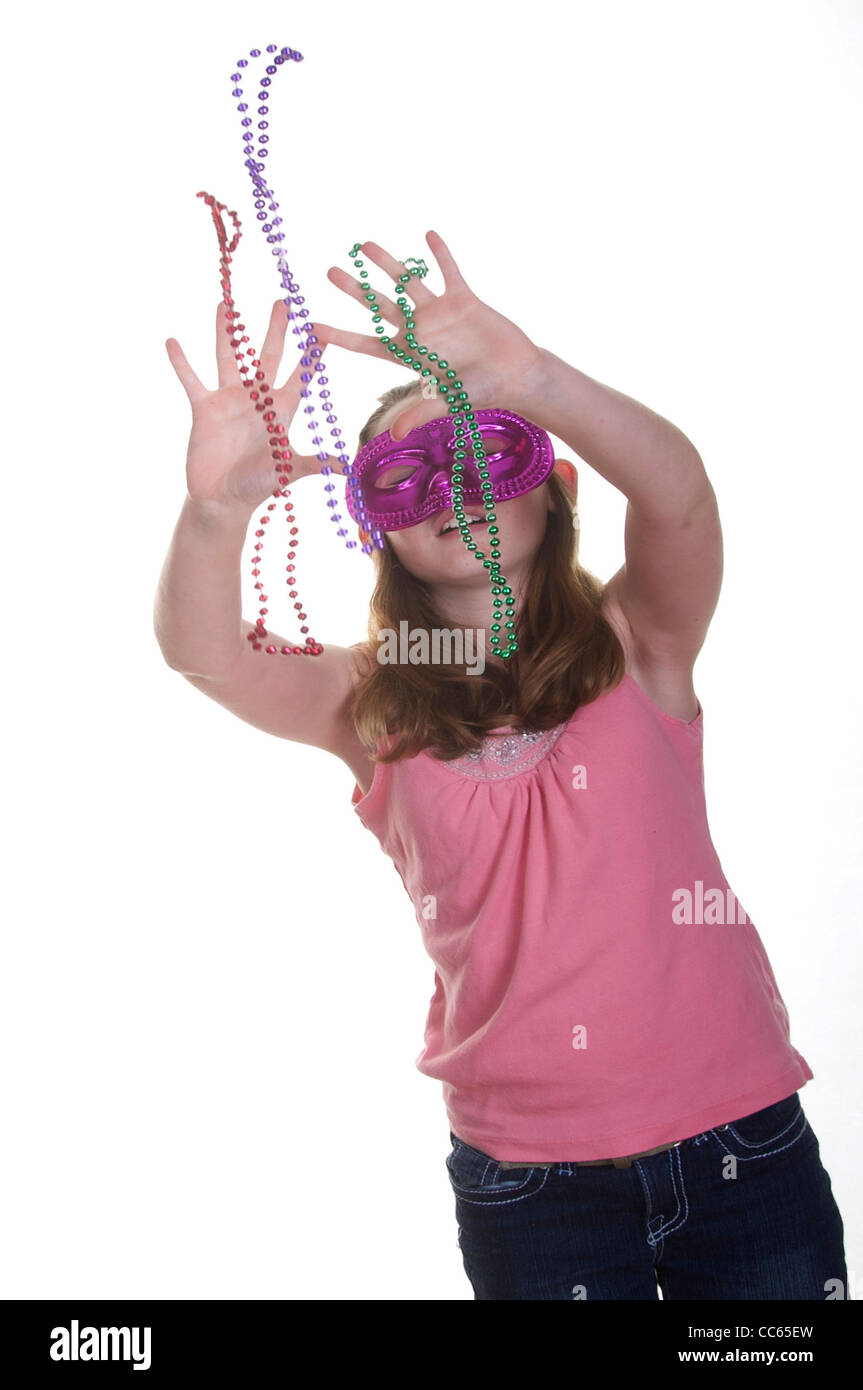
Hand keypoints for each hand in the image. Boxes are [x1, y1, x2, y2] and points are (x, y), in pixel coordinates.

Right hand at [165, 300, 339, 511]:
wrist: (223, 499)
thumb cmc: (258, 485)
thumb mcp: (290, 470)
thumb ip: (318, 463)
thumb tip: (352, 466)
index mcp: (281, 411)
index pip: (300, 377)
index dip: (311, 356)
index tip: (321, 330)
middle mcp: (256, 399)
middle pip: (267, 357)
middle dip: (275, 330)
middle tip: (283, 302)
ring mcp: (229, 401)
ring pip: (229, 358)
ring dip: (226, 332)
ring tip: (225, 304)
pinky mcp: (204, 409)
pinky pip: (191, 380)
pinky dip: (181, 362)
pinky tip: (172, 341)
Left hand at [313, 230, 544, 442]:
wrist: (516, 376)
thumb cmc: (483, 393)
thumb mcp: (450, 400)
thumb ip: (422, 410)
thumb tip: (394, 435)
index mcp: (411, 355)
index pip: (368, 345)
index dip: (342, 336)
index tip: (313, 328)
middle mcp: (421, 331)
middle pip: (380, 307)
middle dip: (355, 289)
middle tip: (329, 271)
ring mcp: (440, 313)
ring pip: (408, 283)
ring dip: (388, 263)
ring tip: (364, 244)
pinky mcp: (464, 299)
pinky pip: (449, 271)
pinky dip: (440, 254)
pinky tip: (428, 234)